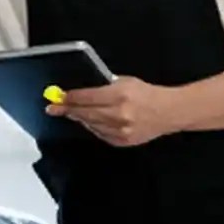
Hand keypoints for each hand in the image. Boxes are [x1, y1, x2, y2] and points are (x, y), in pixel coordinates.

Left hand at [45, 76, 181, 146]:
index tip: (58, 97)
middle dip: (67, 110)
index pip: (87, 97)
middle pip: (85, 113)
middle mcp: (119, 114)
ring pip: (91, 125)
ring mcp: (121, 130)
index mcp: (119, 95)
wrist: (169, 112)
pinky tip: (90, 121)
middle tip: (54, 108)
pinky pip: (100, 134)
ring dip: (80, 119)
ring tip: (72, 113)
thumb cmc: (147, 94)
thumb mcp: (126, 81)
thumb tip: (82, 93)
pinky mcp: (123, 141)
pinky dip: (93, 127)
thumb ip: (105, 86)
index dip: (70, 98)